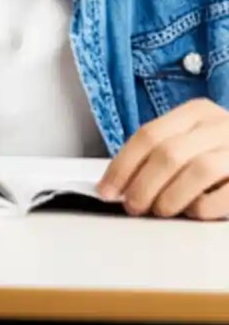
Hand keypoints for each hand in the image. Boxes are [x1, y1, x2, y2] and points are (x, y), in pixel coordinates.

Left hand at [97, 98, 228, 219]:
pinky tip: (193, 212)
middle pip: (168, 154)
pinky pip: (223, 195)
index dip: (122, 166)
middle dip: (142, 185)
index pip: (148, 135)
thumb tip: (116, 185)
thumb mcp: (192, 141)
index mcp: (197, 112)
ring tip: (160, 211)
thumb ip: (160, 154)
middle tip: (132, 206)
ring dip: (169, 198)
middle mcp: (222, 125)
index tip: (106, 191)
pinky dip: (201, 207)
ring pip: (197, 171)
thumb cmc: (221, 154)